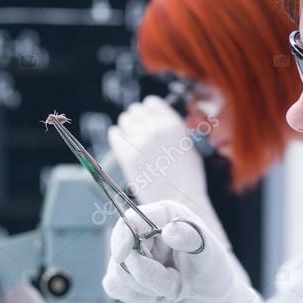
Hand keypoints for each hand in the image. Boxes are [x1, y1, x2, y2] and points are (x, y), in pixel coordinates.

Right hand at [101, 200, 259, 302]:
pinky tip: (159, 298)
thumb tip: (170, 229)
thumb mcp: (210, 258)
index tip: (125, 254)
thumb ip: (192, 241)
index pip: (132, 220)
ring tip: (173, 290)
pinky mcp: (122, 278)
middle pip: (121, 248)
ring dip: (148, 288)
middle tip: (176, 285)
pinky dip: (138, 297)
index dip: (125, 236)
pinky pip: (113, 286)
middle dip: (147, 274)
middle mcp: (143, 232)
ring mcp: (131, 255)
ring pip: (118, 270)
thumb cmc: (212, 277)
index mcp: (164, 216)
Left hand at [108, 95, 229, 248]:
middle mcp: (155, 129)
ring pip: (124, 120)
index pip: (151, 102)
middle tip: (138, 129)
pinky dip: (116, 135)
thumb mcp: (188, 145)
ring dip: (127, 126)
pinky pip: (114, 134)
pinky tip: (121, 140)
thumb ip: (173, 130)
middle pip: (135, 111)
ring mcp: (139, 142)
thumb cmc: (186, 178)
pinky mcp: (126, 155)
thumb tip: (159, 121)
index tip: (146, 115)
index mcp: (173, 124)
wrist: (178, 200)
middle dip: (137, 118)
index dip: (148, 109)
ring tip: (132, 137)